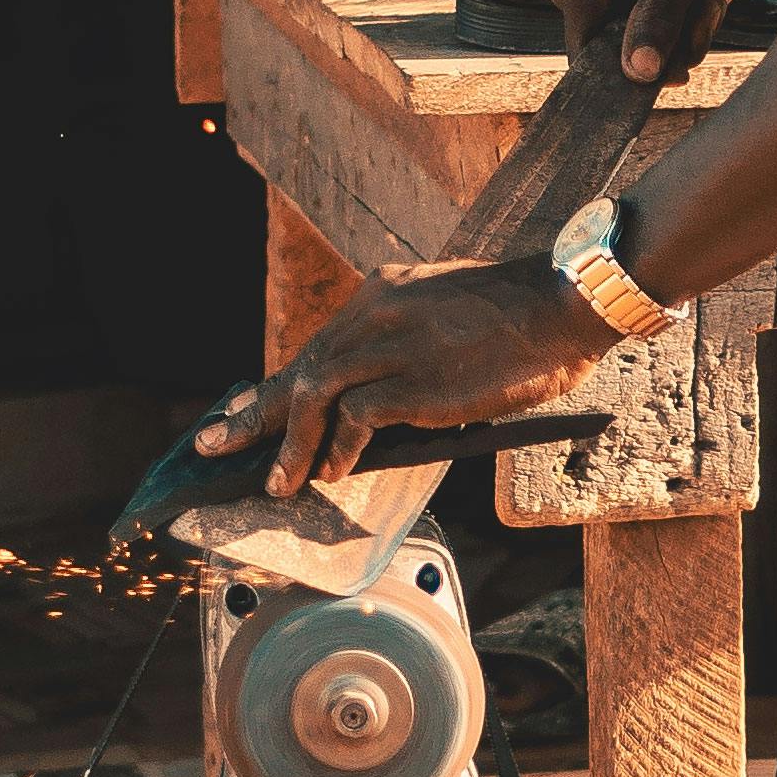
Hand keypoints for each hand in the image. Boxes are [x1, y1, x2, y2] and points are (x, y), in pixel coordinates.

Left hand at [192, 250, 617, 493]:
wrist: (564, 305)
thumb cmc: (521, 320)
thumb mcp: (447, 314)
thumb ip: (407, 345)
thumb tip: (380, 402)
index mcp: (382, 294)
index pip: (316, 345)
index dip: (276, 384)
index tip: (243, 410)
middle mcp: (376, 312)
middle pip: (299, 367)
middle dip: (253, 412)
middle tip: (213, 444)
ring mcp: (393, 344)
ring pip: (314, 392)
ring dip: (290, 444)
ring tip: (277, 482)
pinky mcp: (415, 379)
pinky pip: (356, 419)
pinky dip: (337, 448)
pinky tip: (333, 473)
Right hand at [546, 0, 738, 85]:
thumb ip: (660, 21)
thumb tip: (638, 74)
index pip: (591, 61)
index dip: (638, 73)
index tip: (684, 67)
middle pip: (618, 53)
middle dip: (675, 38)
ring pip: (633, 40)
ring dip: (683, 24)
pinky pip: (635, 21)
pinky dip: (673, 12)